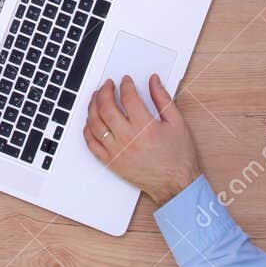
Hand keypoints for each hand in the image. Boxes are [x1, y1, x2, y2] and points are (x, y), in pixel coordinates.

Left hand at [84, 75, 202, 203]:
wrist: (176, 185)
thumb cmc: (178, 157)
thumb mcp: (177, 123)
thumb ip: (163, 99)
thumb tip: (153, 81)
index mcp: (145, 127)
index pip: (128, 97)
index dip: (125, 85)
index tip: (125, 80)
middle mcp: (128, 138)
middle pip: (106, 107)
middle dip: (104, 91)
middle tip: (108, 85)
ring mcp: (116, 151)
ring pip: (95, 123)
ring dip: (92, 106)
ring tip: (96, 97)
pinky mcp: (111, 162)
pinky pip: (91, 144)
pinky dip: (87, 129)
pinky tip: (91, 121)